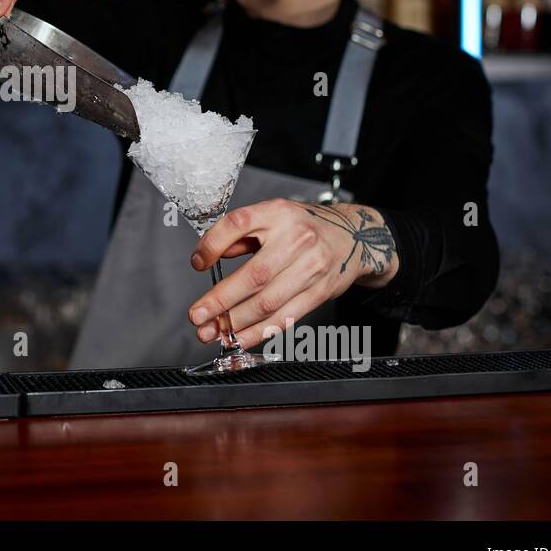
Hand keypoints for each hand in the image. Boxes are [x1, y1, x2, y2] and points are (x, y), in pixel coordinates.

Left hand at [186, 198, 398, 348]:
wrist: (353, 237)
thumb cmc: (303, 226)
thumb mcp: (271, 215)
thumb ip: (240, 233)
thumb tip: (207, 255)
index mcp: (278, 213)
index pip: (238, 224)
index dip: (213, 245)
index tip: (197, 263)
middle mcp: (297, 239)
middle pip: (254, 275)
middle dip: (220, 300)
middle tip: (197, 315)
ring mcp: (312, 268)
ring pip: (268, 302)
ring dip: (235, 323)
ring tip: (212, 332)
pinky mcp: (320, 292)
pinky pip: (286, 317)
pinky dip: (259, 332)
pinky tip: (239, 338)